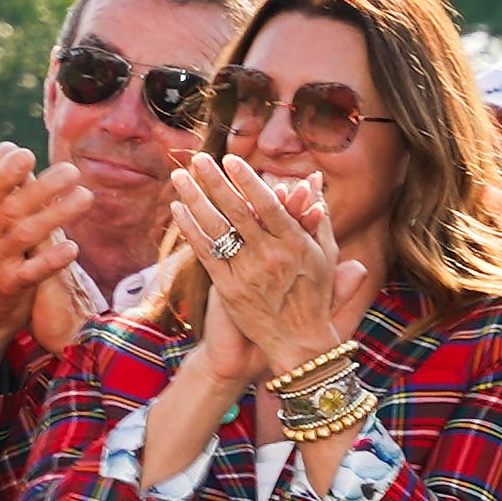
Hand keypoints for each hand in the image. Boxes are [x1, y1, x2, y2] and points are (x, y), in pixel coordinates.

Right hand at [0, 139, 93, 399]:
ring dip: (58, 214)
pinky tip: (74, 247)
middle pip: (11, 209)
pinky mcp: (10, 290)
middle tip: (72, 170)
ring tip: (86, 197)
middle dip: (42, 188)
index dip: (5, 173)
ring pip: (27, 236)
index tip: (27, 154)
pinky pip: (33, 272)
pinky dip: (53, 259)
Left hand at [170, 155, 352, 371]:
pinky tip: (177, 209)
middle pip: (238, 211)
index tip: (231, 159)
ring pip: (216, 229)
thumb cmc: (315, 294)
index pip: (270, 205)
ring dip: (195, 199)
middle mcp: (271, 257)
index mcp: (297, 245)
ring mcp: (247, 273)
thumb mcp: (324, 256)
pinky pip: (205, 254)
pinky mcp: (228, 289)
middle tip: (198, 158)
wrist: (298, 342)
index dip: (248, 181)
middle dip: (215, 181)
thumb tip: (312, 182)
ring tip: (179, 175)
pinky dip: (190, 230)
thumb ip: (317, 218)